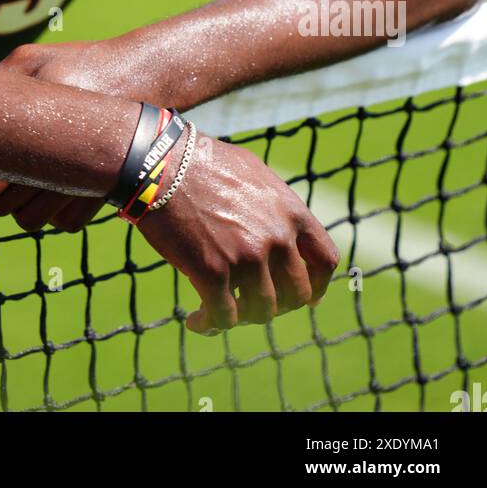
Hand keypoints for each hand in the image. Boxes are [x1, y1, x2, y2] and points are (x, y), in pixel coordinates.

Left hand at [0, 40, 141, 231]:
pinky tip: (52, 186)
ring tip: (23, 182)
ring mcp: (85, 179)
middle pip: (4, 208)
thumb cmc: (81, 62)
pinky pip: (65, 224)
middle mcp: (62, 157)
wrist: (144, 75)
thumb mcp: (34, 58)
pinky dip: (54, 213)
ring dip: (21, 208)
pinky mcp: (103, 192)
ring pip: (31, 221)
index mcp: (41, 120)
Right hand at [139, 130, 339, 332]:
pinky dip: (210, 324)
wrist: (159, 163)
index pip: (326, 260)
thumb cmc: (201, 163)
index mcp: (291, 212)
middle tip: (254, 303)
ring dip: (243, 317)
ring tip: (221, 311)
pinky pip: (223, 317)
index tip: (308, 296)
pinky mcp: (213, 272)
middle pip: (297, 294)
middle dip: (279, 305)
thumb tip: (286, 231)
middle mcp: (276, 237)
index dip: (319, 285)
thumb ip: (276, 207)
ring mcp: (246, 256)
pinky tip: (195, 320)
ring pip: (262, 311)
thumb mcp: (253, 174)